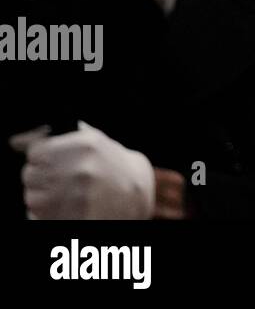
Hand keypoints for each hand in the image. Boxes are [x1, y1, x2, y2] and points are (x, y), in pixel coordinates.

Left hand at [9, 123, 154, 218]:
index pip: (35, 153)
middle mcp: (80, 169)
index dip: (43, 158)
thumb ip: (55, 137)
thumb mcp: (91, 141)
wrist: (136, 194)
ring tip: (68, 195)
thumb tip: (16, 141)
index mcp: (84, 146)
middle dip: (42, 179)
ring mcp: (76, 197)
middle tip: (64, 181)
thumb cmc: (110, 164)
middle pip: (30, 175)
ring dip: (43, 198)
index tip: (55, 163)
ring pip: (32, 198)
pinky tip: (66, 208)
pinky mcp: (73, 219)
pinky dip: (47, 215)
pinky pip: (38, 217)